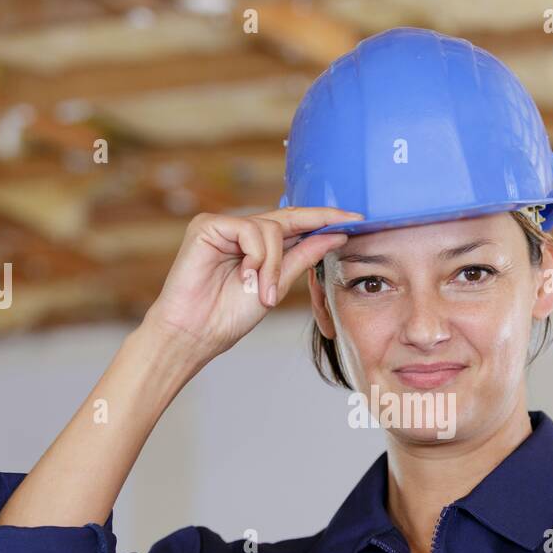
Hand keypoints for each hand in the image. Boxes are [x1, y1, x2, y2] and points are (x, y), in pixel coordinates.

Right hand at [141, 207, 359, 358]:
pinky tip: (246, 278)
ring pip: (272, 228)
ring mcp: (225, 227)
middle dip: (319, 222)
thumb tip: (333, 236)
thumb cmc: (227, 316)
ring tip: (263, 292)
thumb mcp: (276, 286)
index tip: (357, 219)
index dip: (324, 220)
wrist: (196, 333)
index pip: (295, 225)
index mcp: (258, 247)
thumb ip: (302, 257)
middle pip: (288, 218)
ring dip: (274, 264)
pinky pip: (250, 229)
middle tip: (351, 222)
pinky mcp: (208, 225)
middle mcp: (241, 232)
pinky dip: (257, 257)